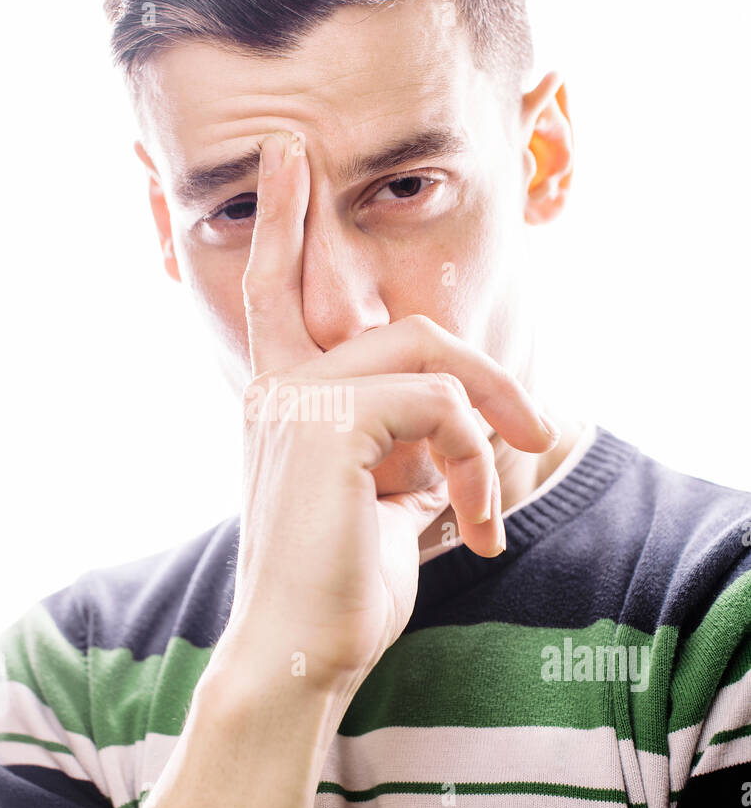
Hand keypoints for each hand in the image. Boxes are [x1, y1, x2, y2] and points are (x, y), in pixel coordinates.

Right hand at [225, 129, 557, 700]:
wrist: (299, 652)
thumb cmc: (336, 588)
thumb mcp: (376, 501)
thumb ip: (400, 444)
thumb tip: (456, 423)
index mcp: (280, 400)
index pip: (272, 291)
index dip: (282, 220)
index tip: (285, 155)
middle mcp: (279, 388)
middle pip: (403, 325)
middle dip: (484, 372)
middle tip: (535, 431)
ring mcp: (301, 399)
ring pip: (432, 356)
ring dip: (490, 426)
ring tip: (495, 505)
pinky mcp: (333, 424)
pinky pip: (440, 405)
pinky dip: (474, 464)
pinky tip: (470, 525)